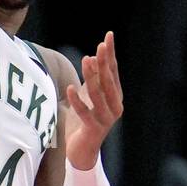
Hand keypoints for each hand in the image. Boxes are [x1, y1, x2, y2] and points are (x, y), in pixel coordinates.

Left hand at [64, 32, 123, 171]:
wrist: (83, 149)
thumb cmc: (86, 118)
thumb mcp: (91, 95)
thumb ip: (95, 79)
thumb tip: (93, 57)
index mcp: (115, 96)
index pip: (114, 71)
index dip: (111, 54)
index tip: (108, 36)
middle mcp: (114, 106)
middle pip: (109, 81)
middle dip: (104, 63)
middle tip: (100, 46)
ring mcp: (105, 119)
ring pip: (98, 95)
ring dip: (92, 77)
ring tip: (86, 61)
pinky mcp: (93, 129)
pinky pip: (85, 113)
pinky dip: (77, 101)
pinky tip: (70, 88)